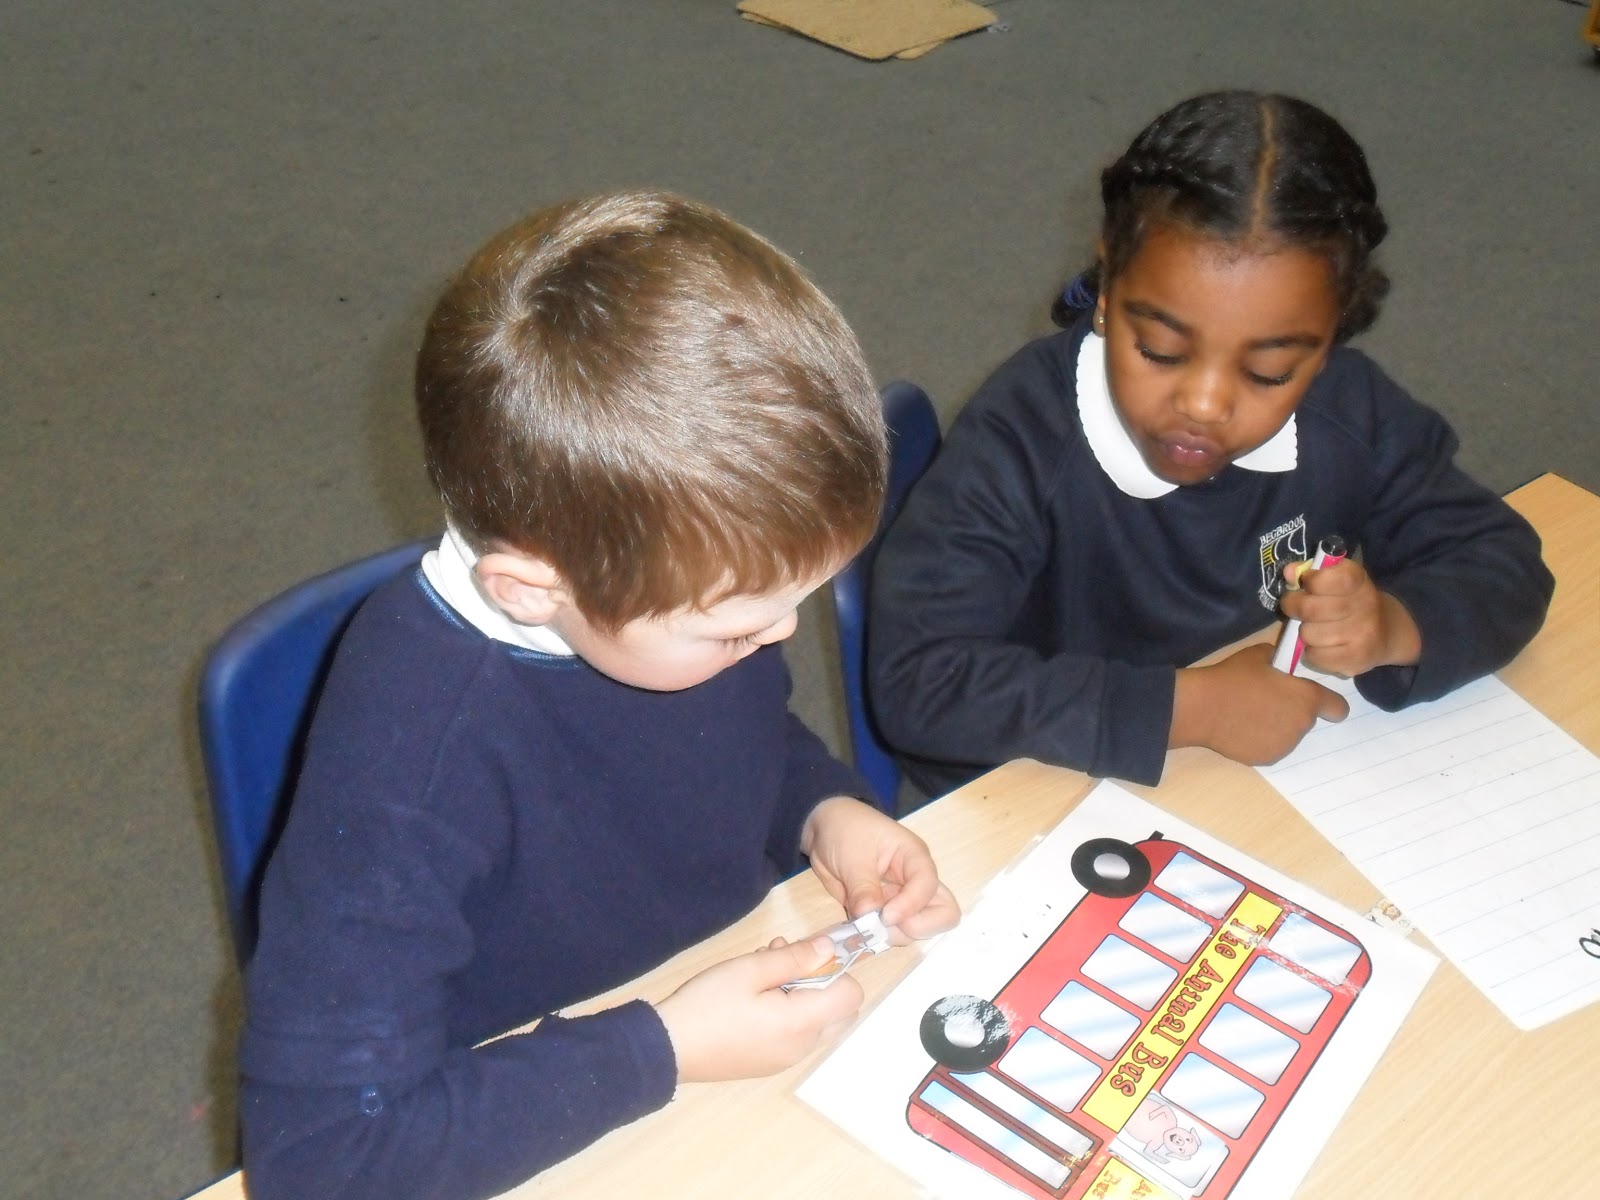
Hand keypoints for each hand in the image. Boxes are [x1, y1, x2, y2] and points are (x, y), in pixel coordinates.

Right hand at [655, 937, 862, 1082]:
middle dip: (822, 982)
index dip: (837, 969)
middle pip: (840, 1011)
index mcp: (802, 1023)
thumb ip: (795, 958)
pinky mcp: (770, 1063)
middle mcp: (802, 1047)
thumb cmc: (708, 1004)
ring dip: (803, 995)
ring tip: (762, 972)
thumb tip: (828, 948)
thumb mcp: (750, 969)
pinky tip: (754, 997)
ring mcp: (787, 1059)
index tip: (807, 954)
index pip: (852, 996)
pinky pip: (796, 1034)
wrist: (669, 1049)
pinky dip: (789, 1013)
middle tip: (785, 961)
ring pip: (817, 1021)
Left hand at [800, 797, 959, 941]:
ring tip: (864, 926)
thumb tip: (869, 918)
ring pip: (917, 930)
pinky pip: (891, 934)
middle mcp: (915, 882)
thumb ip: (863, 887)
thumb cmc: (845, 829)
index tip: (885, 916)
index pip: (929, 887)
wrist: (824, 830)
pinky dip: (877, 938)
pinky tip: (858, 929)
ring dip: (893, 935)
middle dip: (917, 927)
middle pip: (943, 915)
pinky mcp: (883, 913)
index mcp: (914, 858)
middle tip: (884, 925)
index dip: (911, 905)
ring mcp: (901, 900)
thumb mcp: (852, 854)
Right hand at [1171, 643, 1348, 764]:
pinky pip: (1270, 747)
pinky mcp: (1264, 759)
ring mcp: (1284, 746)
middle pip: (1306, 719)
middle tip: (1266, 699)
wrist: (1201, 708)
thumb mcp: (1258, 655)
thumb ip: (1279, 660)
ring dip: (1277, 726)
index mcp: (1306, 699)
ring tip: (1249, 714)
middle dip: (1293, 710)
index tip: (1314, 699)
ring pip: (1288, 734)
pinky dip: (1260, 739)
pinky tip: (1239, 728)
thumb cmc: (1232, 678)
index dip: (1329, 703)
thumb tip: (1281, 665)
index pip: (1338, 708)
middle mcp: (1301, 726)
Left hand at [1282, 559, 1420, 675]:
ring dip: (1304, 631)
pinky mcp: (1356, 660)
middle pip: (1309, 608)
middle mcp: (1365, 605)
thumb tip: (1288, 572)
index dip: (1310, 580)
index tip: (1307, 582)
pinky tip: (1321, 645)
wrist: (1389, 633)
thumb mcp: (1338, 579)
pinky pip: (1315, 656)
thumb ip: (1312, 573)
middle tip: (1297, 608)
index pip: (1327, 578)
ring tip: (1314, 628)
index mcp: (1359, 580)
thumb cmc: (1353, 601)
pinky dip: (1311, 652)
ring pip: (1308, 634)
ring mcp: (1362, 634)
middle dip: (1294, 606)